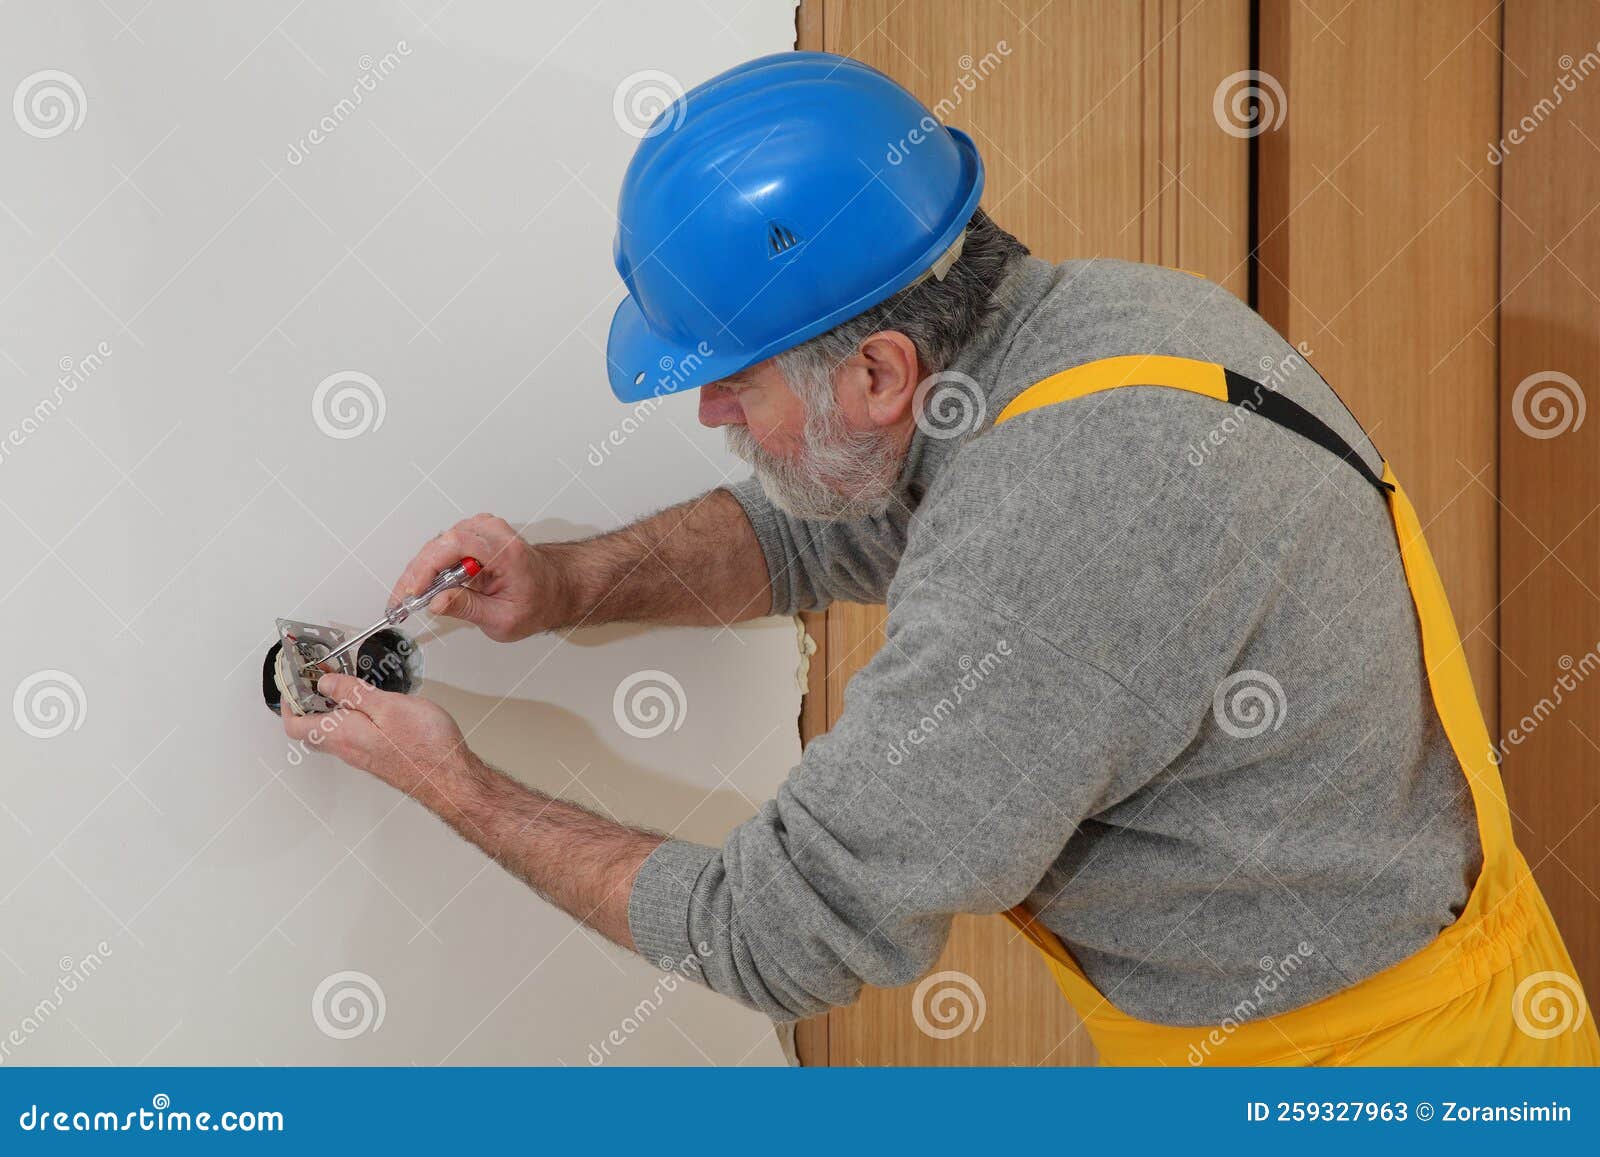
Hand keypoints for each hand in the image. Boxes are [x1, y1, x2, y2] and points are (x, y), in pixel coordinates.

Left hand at [282, 673, 476, 801]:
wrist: (449, 778)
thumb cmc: (424, 745)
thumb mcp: (388, 706)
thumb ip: (353, 693)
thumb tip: (327, 683)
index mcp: (341, 734)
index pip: (296, 724)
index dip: (288, 702)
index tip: (293, 682)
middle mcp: (347, 749)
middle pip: (312, 730)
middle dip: (308, 703)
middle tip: (317, 680)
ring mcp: (363, 756)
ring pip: (333, 733)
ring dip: (331, 710)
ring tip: (345, 686)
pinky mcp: (378, 758)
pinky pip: (353, 737)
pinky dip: (351, 719)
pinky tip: (370, 706)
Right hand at [391, 513, 555, 641]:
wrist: (554, 588)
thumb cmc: (538, 601)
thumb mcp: (504, 619)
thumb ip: (468, 609)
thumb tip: (437, 602)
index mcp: (506, 551)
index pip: (455, 546)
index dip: (427, 568)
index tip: (412, 592)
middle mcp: (494, 533)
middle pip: (441, 544)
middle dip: (416, 574)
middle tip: (401, 602)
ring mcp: (483, 530)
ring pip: (438, 545)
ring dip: (420, 572)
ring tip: (408, 598)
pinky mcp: (475, 535)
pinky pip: (443, 547)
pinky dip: (430, 567)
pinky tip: (423, 586)